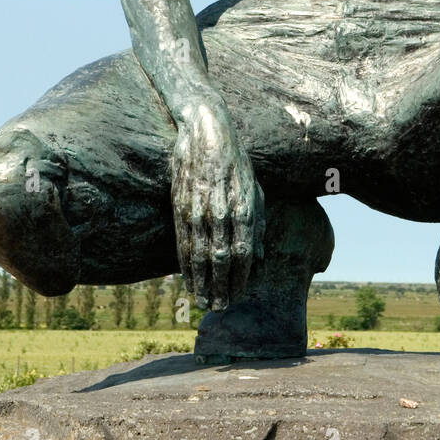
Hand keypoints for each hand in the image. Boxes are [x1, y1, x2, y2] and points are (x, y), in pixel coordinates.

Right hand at [171, 91, 264, 310]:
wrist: (206, 131)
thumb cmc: (236, 162)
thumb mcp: (256, 189)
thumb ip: (257, 225)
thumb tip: (259, 258)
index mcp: (245, 207)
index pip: (244, 252)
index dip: (241, 278)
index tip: (239, 296)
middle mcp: (222, 210)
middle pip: (220, 259)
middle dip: (220, 286)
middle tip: (220, 308)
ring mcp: (199, 208)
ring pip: (199, 254)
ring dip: (201, 281)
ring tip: (202, 302)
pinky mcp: (180, 204)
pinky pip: (182, 241)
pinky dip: (184, 264)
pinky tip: (186, 279)